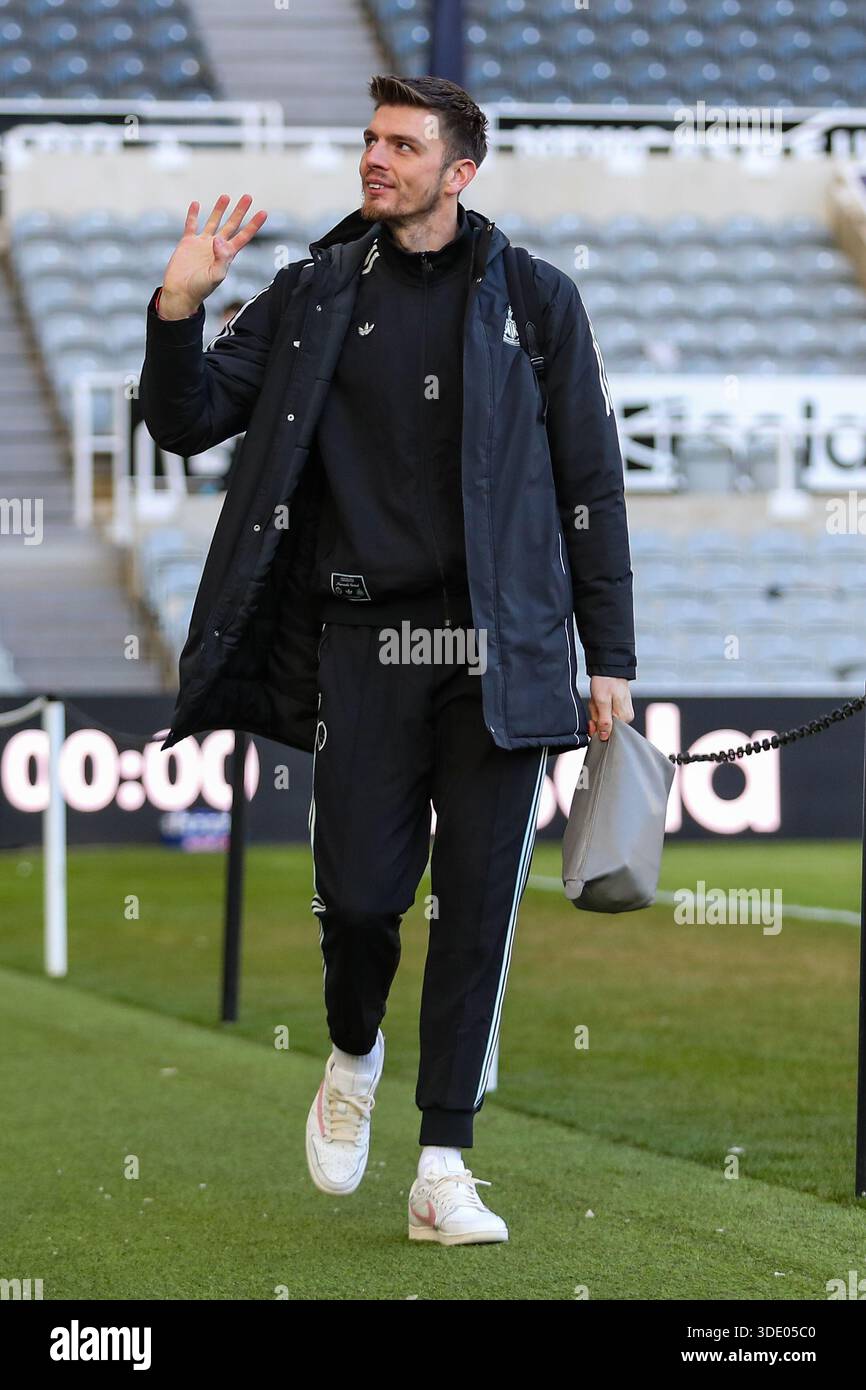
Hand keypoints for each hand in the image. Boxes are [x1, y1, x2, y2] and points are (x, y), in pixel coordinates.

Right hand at [158, 193, 268, 317]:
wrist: (180, 293)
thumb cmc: (200, 289)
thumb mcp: (216, 276)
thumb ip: (222, 258)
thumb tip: (219, 239)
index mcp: (226, 255)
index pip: (243, 236)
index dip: (253, 225)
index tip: (263, 212)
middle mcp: (216, 247)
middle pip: (231, 225)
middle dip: (240, 212)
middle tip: (248, 197)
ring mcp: (202, 244)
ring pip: (213, 222)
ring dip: (219, 210)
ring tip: (226, 196)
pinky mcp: (187, 242)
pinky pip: (191, 225)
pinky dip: (193, 214)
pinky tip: (196, 204)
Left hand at [587, 675, 633, 740]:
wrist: (608, 668)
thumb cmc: (606, 682)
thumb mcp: (602, 702)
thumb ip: (604, 721)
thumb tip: (605, 736)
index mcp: (624, 717)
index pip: (608, 732)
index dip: (597, 727)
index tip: (592, 719)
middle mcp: (626, 716)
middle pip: (605, 726)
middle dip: (596, 716)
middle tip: (595, 705)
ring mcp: (622, 711)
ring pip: (603, 719)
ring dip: (596, 710)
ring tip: (597, 699)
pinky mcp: (617, 707)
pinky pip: (604, 712)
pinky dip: (598, 707)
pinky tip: (598, 699)